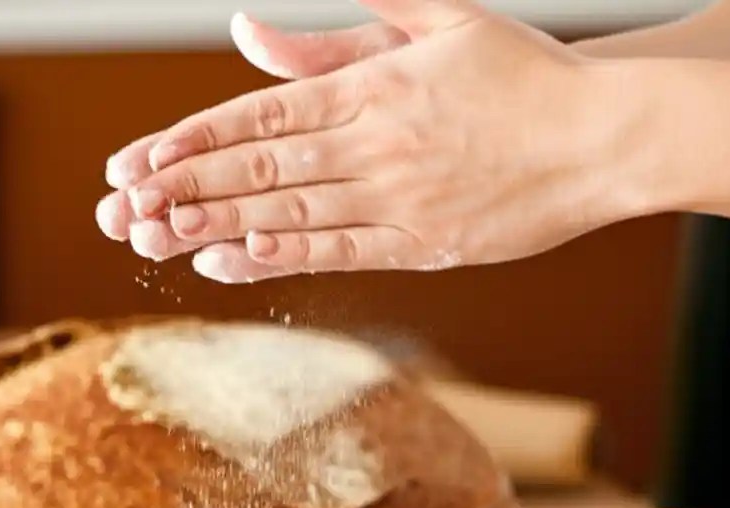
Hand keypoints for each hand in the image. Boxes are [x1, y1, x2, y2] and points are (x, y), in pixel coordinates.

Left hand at [97, 0, 647, 282]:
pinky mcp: (427, 245)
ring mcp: (400, 199)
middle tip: (122, 205)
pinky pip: (338, 253)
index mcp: (375, 85)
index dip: (191, 139)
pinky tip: (227, 262)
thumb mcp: (437, 20)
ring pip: (288, 216)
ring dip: (214, 226)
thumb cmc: (526, 73)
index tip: (138, 158)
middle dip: (183, 186)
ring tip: (153, 236)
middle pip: (259, 170)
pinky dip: (278, 258)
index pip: (260, 115)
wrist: (607, 137)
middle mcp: (376, 145)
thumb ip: (339, 28)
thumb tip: (250, 27)